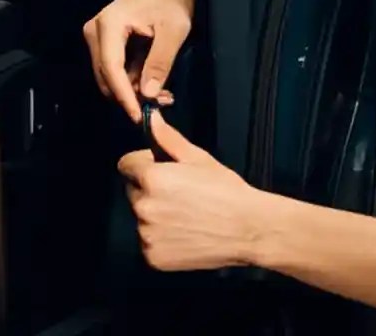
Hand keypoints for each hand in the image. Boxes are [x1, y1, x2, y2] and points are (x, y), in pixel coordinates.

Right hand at [83, 0, 198, 120]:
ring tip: (164, 96)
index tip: (137, 115)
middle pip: (106, 75)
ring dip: (133, 91)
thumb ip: (160, 62)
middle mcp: (96, 30)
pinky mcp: (107, 44)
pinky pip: (116, 70)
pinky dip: (134, 82)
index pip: (110, 67)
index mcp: (109, 23)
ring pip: (110, 76)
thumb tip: (147, 93)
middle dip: (130, 95)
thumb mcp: (174, 31)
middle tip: (159, 106)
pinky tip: (156, 87)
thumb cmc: (175, 3)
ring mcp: (99, 37)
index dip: (123, 94)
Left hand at [118, 113, 269, 271]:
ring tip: (187, 216)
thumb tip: (152, 120)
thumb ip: (169, 140)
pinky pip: (149, 242)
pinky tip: (185, 234)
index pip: (126, 166)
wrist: (249, 230)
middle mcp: (144, 207)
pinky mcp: (152, 257)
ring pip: (141, 218)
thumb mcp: (199, 159)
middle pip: (133, 192)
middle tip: (181, 195)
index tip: (164, 171)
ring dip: (156, 215)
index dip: (145, 165)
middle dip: (150, 191)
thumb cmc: (228, 192)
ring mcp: (146, 235)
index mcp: (152, 179)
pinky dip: (162, 239)